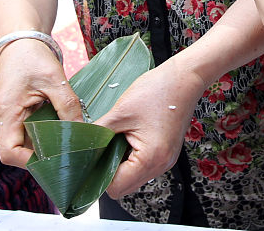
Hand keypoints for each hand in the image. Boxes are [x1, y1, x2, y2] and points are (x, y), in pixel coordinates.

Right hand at [0, 38, 82, 167]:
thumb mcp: (54, 79)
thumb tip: (82, 130)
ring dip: (42, 144)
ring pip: (23, 142)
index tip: (55, 159)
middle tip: (67, 155)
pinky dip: (41, 134)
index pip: (10, 153)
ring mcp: (6, 117)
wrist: (20, 40)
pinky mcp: (13, 113)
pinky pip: (25, 131)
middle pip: (17, 151)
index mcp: (5, 113)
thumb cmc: (33, 56)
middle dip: (41, 155)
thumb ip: (68, 106)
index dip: (30, 161)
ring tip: (67, 144)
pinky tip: (59, 130)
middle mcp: (1, 119)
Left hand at [101, 57, 205, 197]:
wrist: (185, 77)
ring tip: (117, 138)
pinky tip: (128, 136)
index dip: (98, 175)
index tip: (90, 156)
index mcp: (151, 159)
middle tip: (102, 145)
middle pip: (123, 186)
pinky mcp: (166, 153)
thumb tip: (77, 146)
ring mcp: (165, 161)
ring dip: (119, 163)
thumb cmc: (157, 90)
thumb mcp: (120, 111)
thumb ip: (97, 133)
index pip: (115, 187)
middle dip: (108, 170)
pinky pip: (142, 166)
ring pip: (132, 177)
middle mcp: (161, 165)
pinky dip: (130, 157)